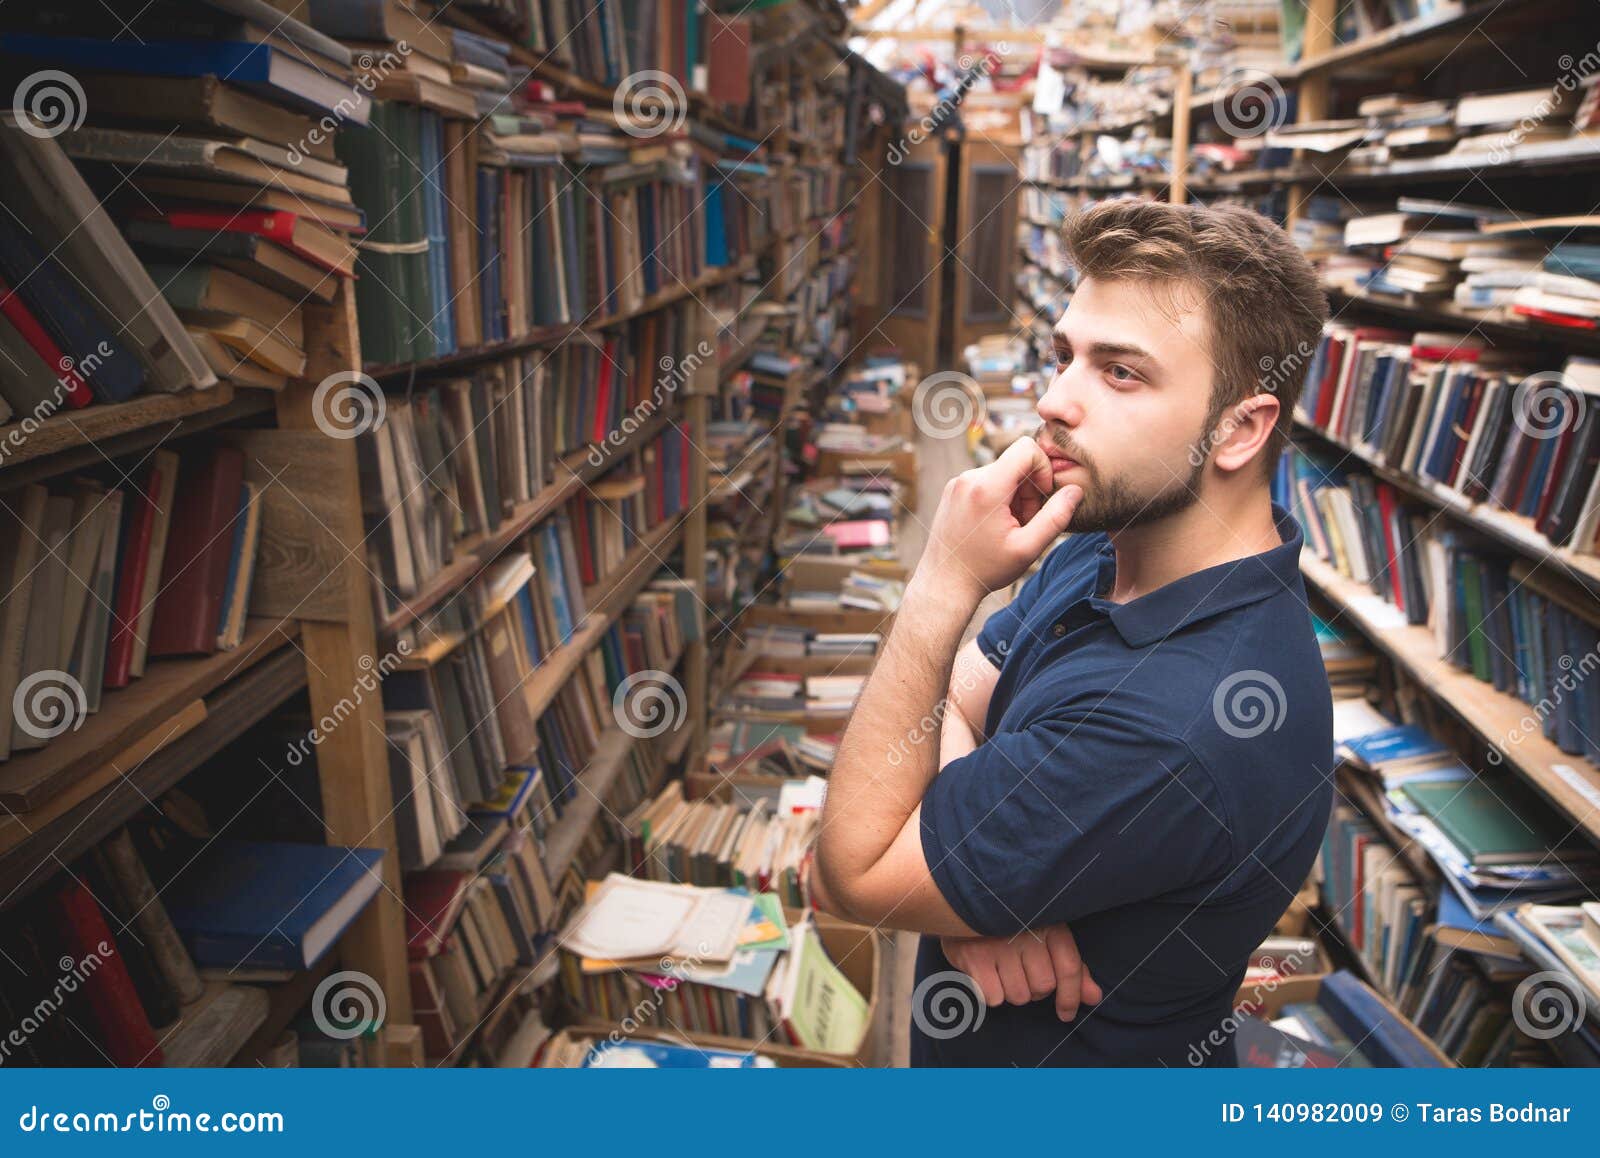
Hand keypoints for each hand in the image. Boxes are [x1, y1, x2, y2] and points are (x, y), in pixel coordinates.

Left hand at [917, 437, 1081, 604]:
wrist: (944, 582)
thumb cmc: (985, 569)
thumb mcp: (1028, 548)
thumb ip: (1056, 517)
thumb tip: (1075, 491)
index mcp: (987, 488)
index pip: (1026, 448)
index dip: (1043, 468)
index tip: (1041, 496)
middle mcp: (969, 478)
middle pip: (1016, 463)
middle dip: (1029, 489)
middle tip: (1024, 522)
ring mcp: (958, 482)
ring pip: (1002, 472)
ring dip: (1014, 496)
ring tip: (1008, 527)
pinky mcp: (953, 489)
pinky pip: (986, 480)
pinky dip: (998, 497)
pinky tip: (994, 524)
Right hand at [940, 924, 1102, 1021]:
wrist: (960, 903)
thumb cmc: (1010, 925)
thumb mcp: (1045, 937)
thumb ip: (1071, 968)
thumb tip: (1094, 998)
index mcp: (1048, 923)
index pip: (1069, 968)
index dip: (1071, 996)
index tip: (1066, 1013)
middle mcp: (1025, 932)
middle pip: (1043, 986)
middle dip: (1034, 988)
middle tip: (1020, 970)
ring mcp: (999, 944)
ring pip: (1019, 996)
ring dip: (1012, 990)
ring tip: (1001, 968)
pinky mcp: (975, 958)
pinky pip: (994, 998)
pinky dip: (990, 993)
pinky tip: (985, 973)